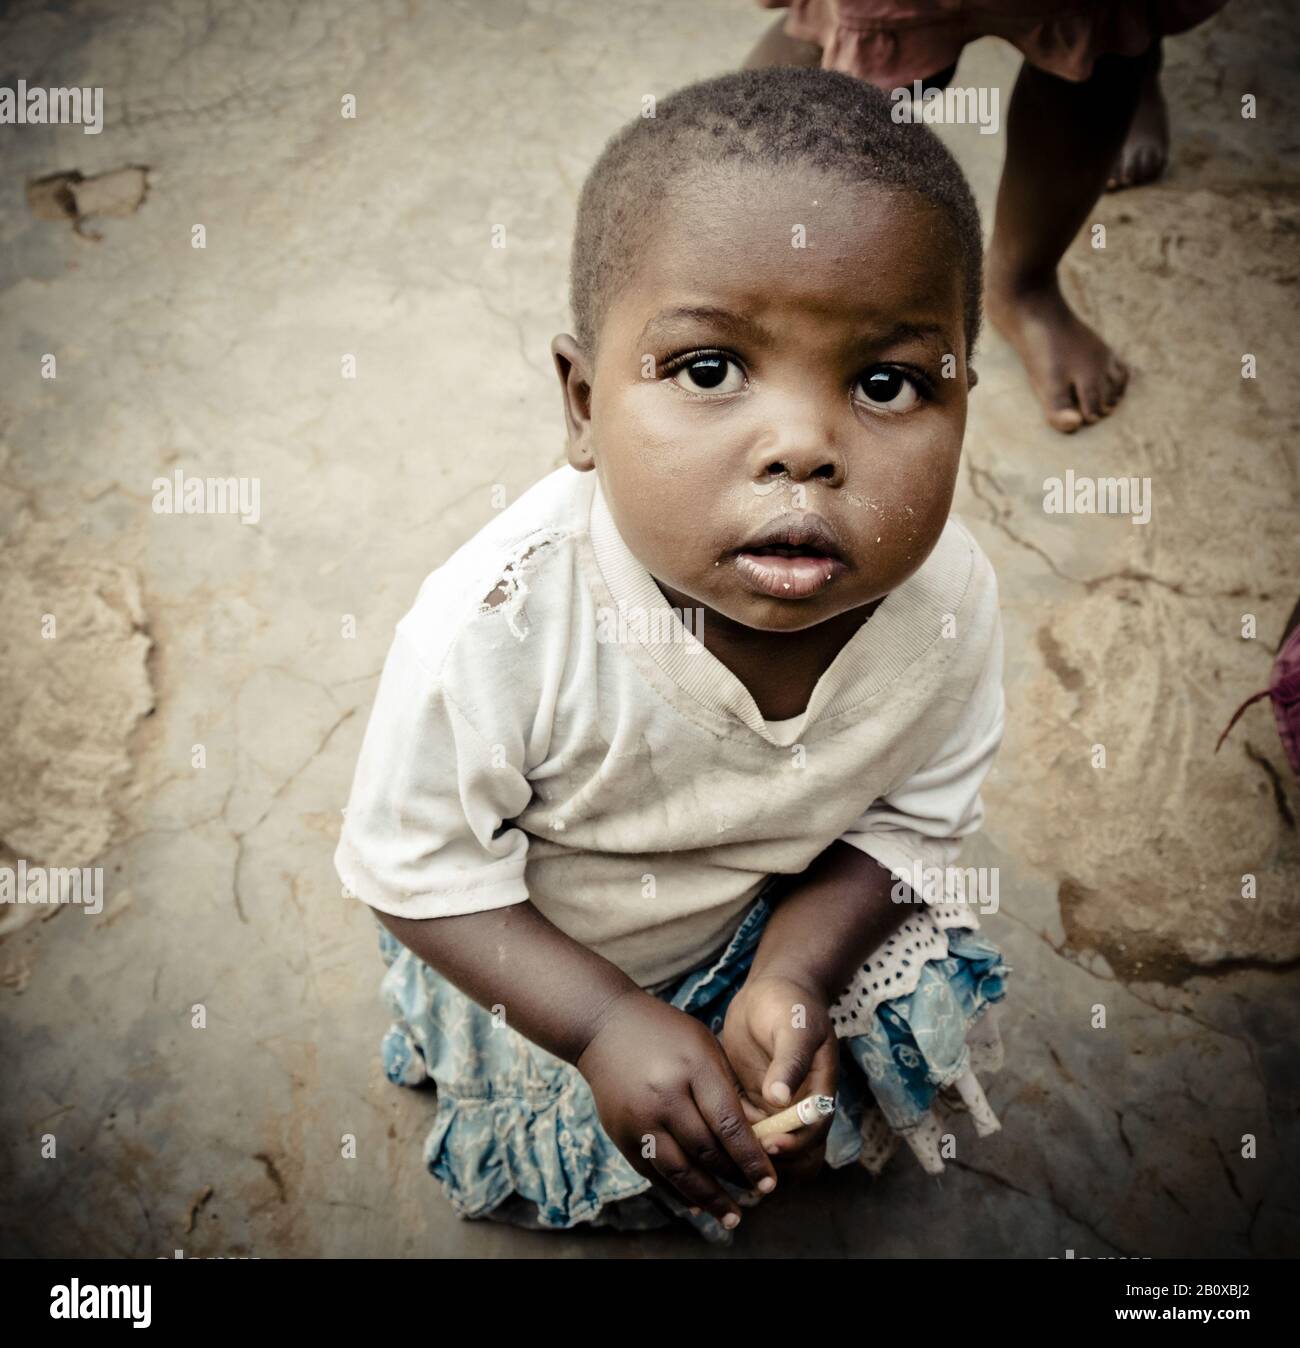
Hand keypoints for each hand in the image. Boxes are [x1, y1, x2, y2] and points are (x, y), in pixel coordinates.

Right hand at [576, 990, 778, 1226]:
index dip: (752, 1158)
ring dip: (709, 1198)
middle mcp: (664, 1096)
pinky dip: (678, 1191)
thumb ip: (730, 1091)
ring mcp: (639, 1118)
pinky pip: (654, 1173)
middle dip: (735, 1178)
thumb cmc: (666, 1032)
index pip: (728, 1124)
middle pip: (706, 1151)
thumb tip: (757, 1139)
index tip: (770, 1180)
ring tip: (731, 1215)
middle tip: (758, 1195)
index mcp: (692, 1067)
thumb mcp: (706, 1046)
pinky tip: (698, 1201)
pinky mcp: (621, 1134)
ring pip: (679, 1171)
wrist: (604, 1026)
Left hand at [721, 973, 837, 1179]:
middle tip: (742, 1150)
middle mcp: (800, 1110)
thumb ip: (790, 1060)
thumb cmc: (790, 1005)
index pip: (813, 1135)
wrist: (770, 992)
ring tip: (722, 1137)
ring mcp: (775, 1110)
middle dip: (773, 1163)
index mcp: (818, 1094)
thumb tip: (780, 1098)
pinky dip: (732, 1136)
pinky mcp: (752, 1105)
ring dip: (749, 1153)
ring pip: (768, 1153)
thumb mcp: (795, 1027)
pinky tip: (711, 1119)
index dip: (794, 1146)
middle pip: (796, 1159)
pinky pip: (744, 1134)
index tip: (768, 1143)